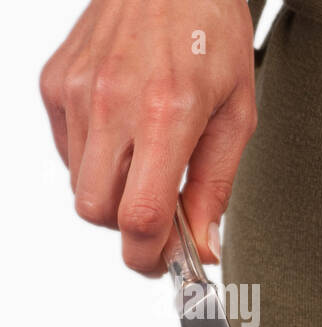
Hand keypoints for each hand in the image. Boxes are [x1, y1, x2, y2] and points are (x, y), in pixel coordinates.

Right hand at [39, 0, 256, 273]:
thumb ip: (217, 187)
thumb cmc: (212, 37)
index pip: (139, 217)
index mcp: (165, 114)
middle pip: (98, 213)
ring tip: (149, 165)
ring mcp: (75, 93)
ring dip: (114, 194)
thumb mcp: (237, 116)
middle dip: (130, 231)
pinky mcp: (54, 83)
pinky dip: (96, 161)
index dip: (152, 256)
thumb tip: (205, 249)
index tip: (170, 265)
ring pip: (80, 186)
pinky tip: (126, 135)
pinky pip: (66, 152)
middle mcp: (111, 104)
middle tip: (163, 223)